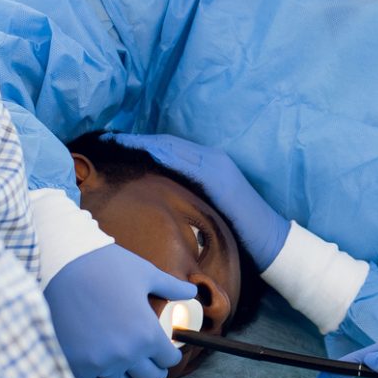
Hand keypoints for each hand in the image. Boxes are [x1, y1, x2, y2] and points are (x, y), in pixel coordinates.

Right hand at [44, 243, 197, 377]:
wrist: (61, 266)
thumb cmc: (106, 266)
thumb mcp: (146, 273)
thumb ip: (171, 287)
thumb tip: (191, 292)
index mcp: (147, 334)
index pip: (169, 360)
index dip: (172, 354)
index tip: (169, 351)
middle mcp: (126, 354)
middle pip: (149, 376)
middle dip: (155, 369)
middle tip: (154, 364)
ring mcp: (99, 363)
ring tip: (132, 371)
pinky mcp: (76, 365)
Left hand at [107, 134, 290, 266]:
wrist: (269, 240)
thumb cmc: (239, 230)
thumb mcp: (208, 207)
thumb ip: (188, 196)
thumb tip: (157, 198)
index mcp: (208, 164)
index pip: (169, 148)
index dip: (142, 143)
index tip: (116, 143)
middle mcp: (212, 158)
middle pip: (167, 143)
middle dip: (137, 140)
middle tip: (108, 137)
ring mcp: (216, 165)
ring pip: (174, 147)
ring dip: (144, 143)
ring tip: (118, 141)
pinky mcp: (218, 177)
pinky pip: (186, 162)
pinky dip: (165, 154)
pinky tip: (146, 152)